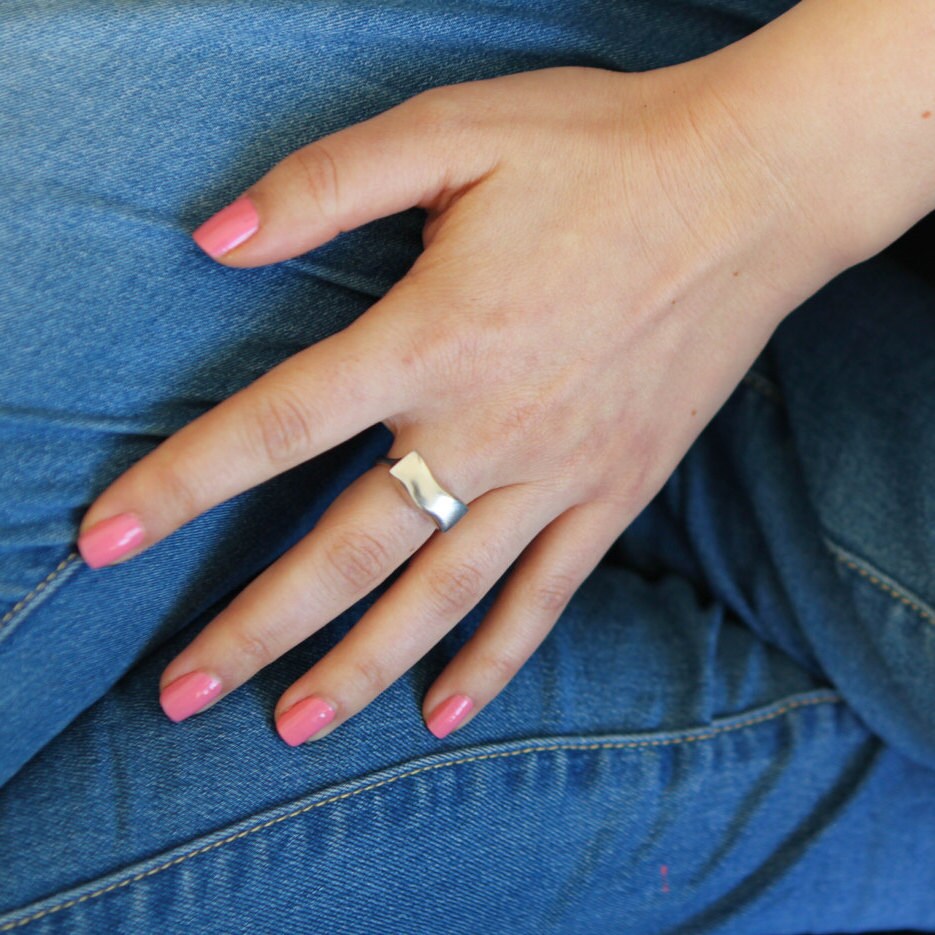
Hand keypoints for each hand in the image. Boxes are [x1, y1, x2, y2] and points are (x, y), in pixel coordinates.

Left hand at [77, 60, 840, 744]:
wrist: (750, 189)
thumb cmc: (602, 150)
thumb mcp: (455, 130)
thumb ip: (327, 185)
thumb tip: (214, 237)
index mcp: (432, 335)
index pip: (274, 425)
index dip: (180, 482)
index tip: (108, 541)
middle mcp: (488, 425)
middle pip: (347, 548)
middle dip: (254, 625)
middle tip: (182, 692)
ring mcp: (558, 473)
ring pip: (438, 595)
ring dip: (358, 666)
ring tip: (292, 724)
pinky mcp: (616, 492)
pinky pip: (545, 596)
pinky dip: (493, 660)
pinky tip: (444, 710)